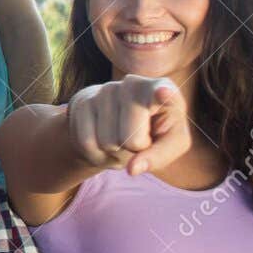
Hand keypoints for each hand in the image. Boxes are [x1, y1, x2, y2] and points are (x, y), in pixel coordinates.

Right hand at [66, 76, 189, 176]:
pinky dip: (96, 152)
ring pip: (108, 142)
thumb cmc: (153, 132)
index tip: (163, 92)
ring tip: (121, 138)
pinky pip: (87, 142)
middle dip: (134, 149)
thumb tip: (132, 168)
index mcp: (163, 89)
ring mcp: (105, 90)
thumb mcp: (169, 144)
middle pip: (133, 139)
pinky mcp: (83, 102)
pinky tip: (103, 140)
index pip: (163, 91)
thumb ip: (159, 156)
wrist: (119, 121)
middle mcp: (133, 84)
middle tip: (138, 139)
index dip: (163, 94)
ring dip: (114, 150)